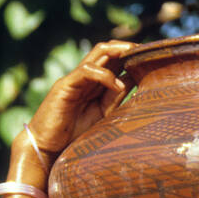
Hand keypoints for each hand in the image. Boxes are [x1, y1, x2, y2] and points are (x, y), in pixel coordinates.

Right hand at [17, 40, 137, 166]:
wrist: (46, 149)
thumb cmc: (73, 137)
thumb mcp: (102, 117)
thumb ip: (116, 101)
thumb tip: (135, 86)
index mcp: (94, 84)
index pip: (114, 61)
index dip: (132, 57)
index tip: (153, 59)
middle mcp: (85, 77)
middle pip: (107, 51)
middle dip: (128, 48)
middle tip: (147, 51)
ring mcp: (74, 79)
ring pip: (98, 53)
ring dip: (119, 52)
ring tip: (135, 57)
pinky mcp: (65, 86)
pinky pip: (86, 71)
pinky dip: (105, 75)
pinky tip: (118, 86)